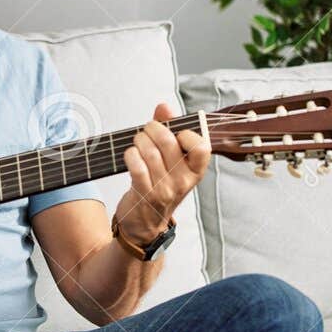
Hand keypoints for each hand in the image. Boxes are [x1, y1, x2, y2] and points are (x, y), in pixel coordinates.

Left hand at [115, 103, 209, 242]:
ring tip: (137, 142)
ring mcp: (164, 190)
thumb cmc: (159, 186)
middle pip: (169, 142)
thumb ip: (169, 130)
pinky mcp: (145, 194)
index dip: (186, 133)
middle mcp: (183, 181)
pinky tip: (130, 155)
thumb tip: (164, 106)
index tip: (176, 132)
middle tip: (147, 130)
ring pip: (150, 152)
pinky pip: (137, 166)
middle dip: (153, 129)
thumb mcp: (171, 162)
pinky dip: (130, 155)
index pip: (201, 147)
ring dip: (139, 140)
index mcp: (195, 172)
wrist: (145, 224)